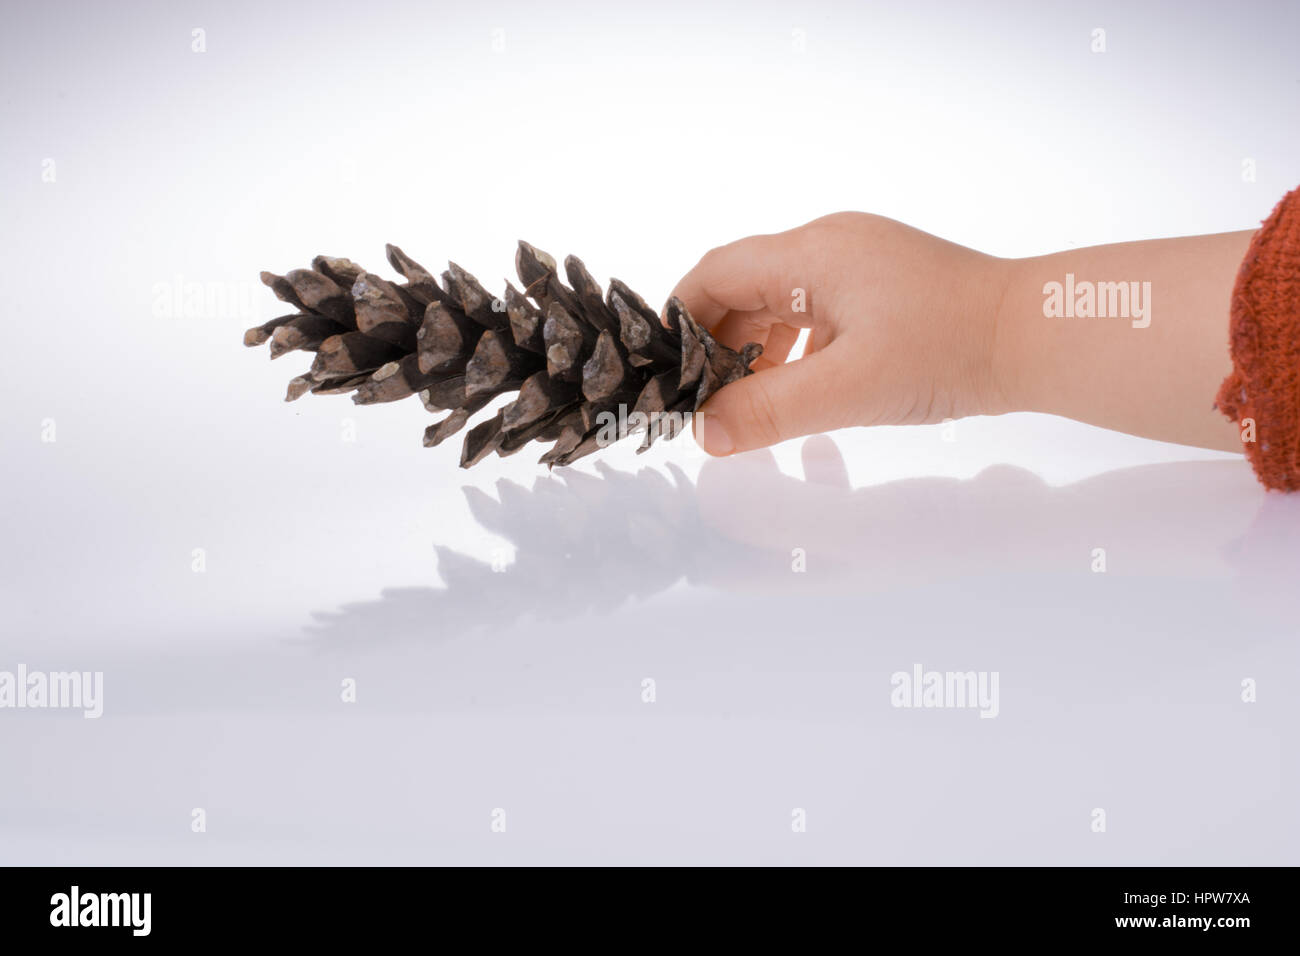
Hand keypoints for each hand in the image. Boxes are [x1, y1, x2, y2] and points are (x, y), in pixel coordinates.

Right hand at [670, 212, 1012, 455]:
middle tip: (707, 402)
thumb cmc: (949, 352)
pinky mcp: (884, 284)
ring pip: (780, 302)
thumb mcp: (848, 389)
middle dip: (718, 345)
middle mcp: (830, 245)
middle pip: (744, 287)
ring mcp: (860, 261)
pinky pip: (817, 311)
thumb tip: (702, 434)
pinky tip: (803, 392)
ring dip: (757, 352)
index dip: (680, 320)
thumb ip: (768, 412)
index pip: (715, 273)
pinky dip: (796, 350)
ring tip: (752, 405)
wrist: (1037, 337)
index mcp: (812, 253)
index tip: (667, 372)